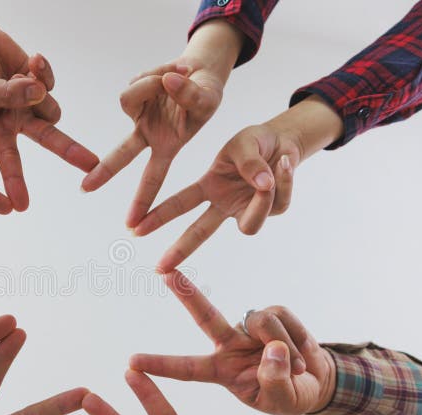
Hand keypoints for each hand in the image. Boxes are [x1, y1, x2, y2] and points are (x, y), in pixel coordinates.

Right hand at [0, 18, 98, 209]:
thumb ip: (7, 93)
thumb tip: (39, 93)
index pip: (8, 159)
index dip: (15, 182)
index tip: (20, 207)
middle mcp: (17, 120)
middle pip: (50, 140)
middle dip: (70, 151)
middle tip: (92, 165)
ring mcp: (31, 102)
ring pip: (52, 107)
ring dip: (39, 91)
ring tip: (19, 76)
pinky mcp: (39, 82)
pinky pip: (51, 83)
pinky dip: (44, 71)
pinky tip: (32, 60)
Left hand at [81, 20, 243, 227]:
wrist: (199, 71)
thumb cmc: (207, 93)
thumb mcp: (208, 97)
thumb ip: (190, 94)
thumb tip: (166, 82)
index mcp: (168, 146)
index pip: (153, 178)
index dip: (143, 201)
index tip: (131, 225)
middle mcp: (149, 135)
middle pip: (121, 154)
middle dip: (104, 171)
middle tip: (84, 190)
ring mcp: (138, 116)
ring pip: (129, 99)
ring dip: (152, 84)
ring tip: (175, 78)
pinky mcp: (133, 94)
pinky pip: (135, 82)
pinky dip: (152, 75)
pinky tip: (166, 75)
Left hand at [130, 270, 335, 414]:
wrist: (315, 382)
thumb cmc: (288, 396)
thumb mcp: (281, 401)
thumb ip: (275, 381)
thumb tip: (273, 350)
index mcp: (220, 372)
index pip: (186, 370)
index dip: (160, 365)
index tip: (131, 362)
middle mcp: (228, 345)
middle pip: (204, 316)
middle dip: (186, 293)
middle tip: (164, 272)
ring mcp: (248, 328)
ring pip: (262, 322)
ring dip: (285, 345)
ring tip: (298, 368)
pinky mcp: (271, 314)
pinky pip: (282, 317)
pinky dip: (298, 337)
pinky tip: (303, 352)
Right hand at [132, 93, 343, 272]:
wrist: (284, 140)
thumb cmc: (256, 142)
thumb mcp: (245, 144)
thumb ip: (250, 164)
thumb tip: (263, 187)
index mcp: (209, 186)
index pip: (181, 203)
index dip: (159, 216)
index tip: (136, 228)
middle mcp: (224, 204)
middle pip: (200, 232)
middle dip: (180, 248)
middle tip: (160, 266)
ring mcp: (246, 210)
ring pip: (249, 226)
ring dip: (262, 202)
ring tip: (276, 165)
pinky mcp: (272, 211)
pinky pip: (278, 204)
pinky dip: (285, 181)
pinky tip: (285, 162)